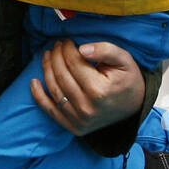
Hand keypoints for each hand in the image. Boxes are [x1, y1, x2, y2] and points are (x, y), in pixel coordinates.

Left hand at [31, 40, 145, 136]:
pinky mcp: (74, 127)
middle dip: (56, 56)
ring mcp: (79, 120)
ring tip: (48, 56)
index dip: (67, 48)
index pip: (73, 63)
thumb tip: (82, 49)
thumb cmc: (128, 79)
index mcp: (100, 91)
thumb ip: (105, 50)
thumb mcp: (124, 60)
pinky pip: (50, 111)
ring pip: (54, 90)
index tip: (67, 40)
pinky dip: (39, 96)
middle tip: (57, 45)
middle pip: (61, 75)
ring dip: (47, 69)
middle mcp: (87, 108)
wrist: (135, 106)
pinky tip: (33, 82)